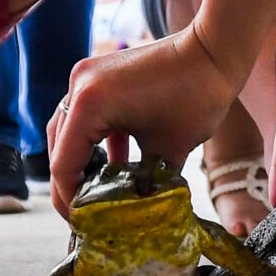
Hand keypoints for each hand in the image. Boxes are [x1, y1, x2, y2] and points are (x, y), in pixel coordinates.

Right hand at [48, 25, 238, 217]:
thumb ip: (144, 185)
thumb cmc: (196, 97)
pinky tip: (116, 167)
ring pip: (71, 129)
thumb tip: (133, 215)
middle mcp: (78, 85)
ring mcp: (88, 76)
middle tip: (84, 215)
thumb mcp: (168, 151)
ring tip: (96, 195)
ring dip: (83, 161)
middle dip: (71, 182)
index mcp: (89, 105)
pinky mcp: (101, 74)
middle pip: (60, 146)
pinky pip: (89, 113)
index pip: (63, 164)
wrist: (214, 50)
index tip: (82, 226)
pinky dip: (98, 140)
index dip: (70, 200)